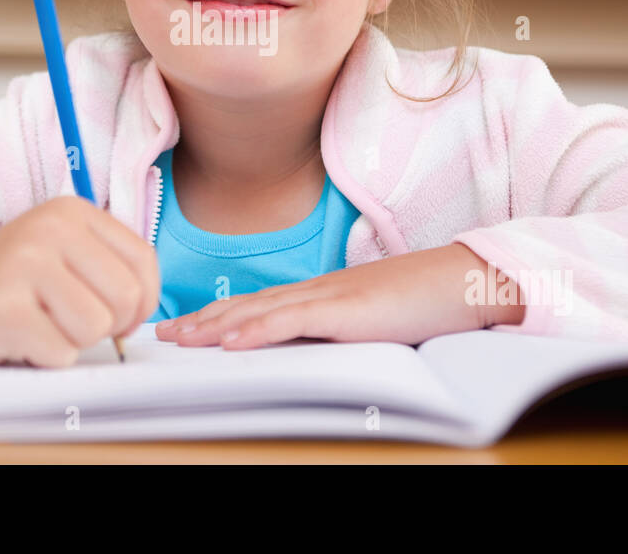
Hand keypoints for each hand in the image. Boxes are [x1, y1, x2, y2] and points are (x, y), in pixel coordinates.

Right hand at [0, 196, 159, 367]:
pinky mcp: (2, 310)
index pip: (143, 262)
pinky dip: (47, 357)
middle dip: (109, 324)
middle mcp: (48, 230)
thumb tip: (144, 311)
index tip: (116, 313)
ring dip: (75, 341)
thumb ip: (112, 268)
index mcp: (71, 212)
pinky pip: (61, 353)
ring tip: (43, 325)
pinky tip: (22, 337)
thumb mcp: (66, 251)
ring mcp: (22, 267)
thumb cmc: (16, 282)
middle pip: (124, 297)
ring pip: (95, 327)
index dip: (142, 301)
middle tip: (74, 323)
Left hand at [155, 242, 522, 349]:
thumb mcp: (376, 320)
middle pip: (248, 305)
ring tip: (178, 338)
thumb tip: (321, 348)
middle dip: (202, 321)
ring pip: (260, 311)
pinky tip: (230, 342)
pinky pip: (293, 322)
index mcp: (324, 294)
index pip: (261, 305)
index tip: (186, 327)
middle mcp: (318, 290)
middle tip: (163, 334)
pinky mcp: (346, 309)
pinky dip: (258, 330)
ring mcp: (330, 297)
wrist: (465, 279)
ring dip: (215, 326)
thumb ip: (345, 329)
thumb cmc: (429, 301)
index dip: (221, 316)